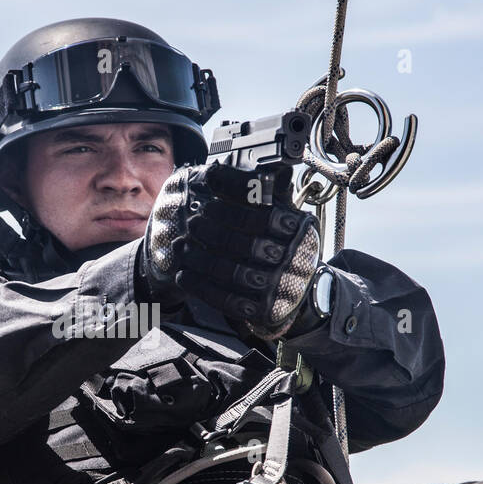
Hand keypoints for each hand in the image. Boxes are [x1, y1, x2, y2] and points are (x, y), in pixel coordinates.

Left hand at [137, 163, 319, 338]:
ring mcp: (277, 287)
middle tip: (191, 224)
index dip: (231, 203)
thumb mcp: (280, 210)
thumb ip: (253, 191)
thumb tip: (214, 173)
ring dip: (200, 260)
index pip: (260, 213)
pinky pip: (227, 300)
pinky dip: (201, 287)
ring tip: (181, 248)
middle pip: (243, 244)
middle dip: (210, 233)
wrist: (300, 289)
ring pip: (232, 273)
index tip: (207, 199)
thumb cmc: (282, 241)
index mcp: (295, 228)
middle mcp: (291, 257)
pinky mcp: (263, 310)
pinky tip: (183, 275)